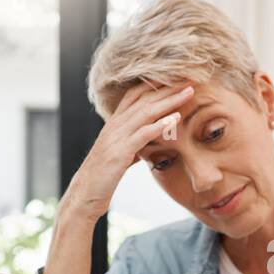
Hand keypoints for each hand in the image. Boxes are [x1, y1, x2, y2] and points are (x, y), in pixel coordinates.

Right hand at [62, 83, 194, 219]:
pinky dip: (160, 125)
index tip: (176, 78)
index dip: (155, 84)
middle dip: (167, 87)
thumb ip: (133, 145)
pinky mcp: (119, 152)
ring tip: (188, 92)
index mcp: (114, 124)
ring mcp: (116, 137)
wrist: (84, 195)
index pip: (135, 95)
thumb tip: (148, 142)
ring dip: (169, 101)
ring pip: (146, 112)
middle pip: (144, 99)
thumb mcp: (120, 156)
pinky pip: (142, 134)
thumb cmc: (102, 178)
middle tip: (189, 77)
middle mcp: (114, 125)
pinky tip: (175, 118)